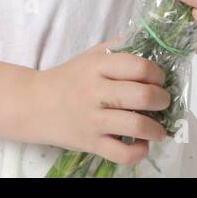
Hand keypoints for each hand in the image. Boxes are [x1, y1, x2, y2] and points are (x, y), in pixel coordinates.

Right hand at [30, 36, 171, 164]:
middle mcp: (96, 92)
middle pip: (143, 96)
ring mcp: (93, 120)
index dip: (157, 73)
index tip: (158, 79)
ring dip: (157, 128)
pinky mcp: (90, 144)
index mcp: (97, 66)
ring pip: (137, 126)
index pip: (139, 66)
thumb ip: (118, 48)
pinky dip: (139, 151)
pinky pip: (123, 154)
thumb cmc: (68, 78)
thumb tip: (152, 43)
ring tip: (158, 127)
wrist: (34, 104)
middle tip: (162, 101)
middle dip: (162, 99)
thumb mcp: (91, 56)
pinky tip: (141, 144)